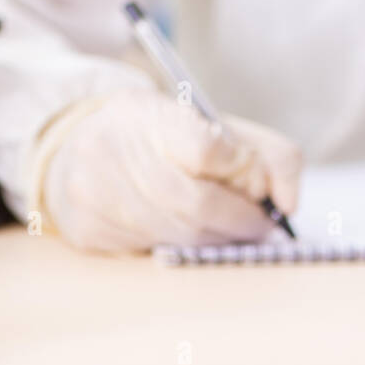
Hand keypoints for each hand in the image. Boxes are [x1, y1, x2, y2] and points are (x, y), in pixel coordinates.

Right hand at [40, 87, 301, 252]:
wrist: (76, 144)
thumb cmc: (160, 135)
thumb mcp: (212, 124)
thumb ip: (267, 154)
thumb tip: (288, 203)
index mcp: (149, 114)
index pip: (208, 149)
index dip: (242, 170)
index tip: (257, 182)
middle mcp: (113, 151)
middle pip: (199, 204)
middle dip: (241, 220)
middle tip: (260, 225)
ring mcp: (95, 195)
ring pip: (180, 234)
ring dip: (217, 238)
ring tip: (230, 228)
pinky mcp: (88, 230)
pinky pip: (154, 250)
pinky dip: (182, 246)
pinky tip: (187, 231)